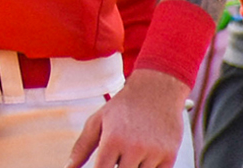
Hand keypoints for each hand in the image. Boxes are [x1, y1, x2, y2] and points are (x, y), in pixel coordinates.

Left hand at [66, 68, 186, 167]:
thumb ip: (81, 147)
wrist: (156, 91)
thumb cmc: (123, 107)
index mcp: (113, 139)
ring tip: (128, 153)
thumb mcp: (97, 121)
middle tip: (116, 155)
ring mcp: (154, 153)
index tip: (100, 167)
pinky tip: (142, 157)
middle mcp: (134, 147)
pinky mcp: (170, 156)